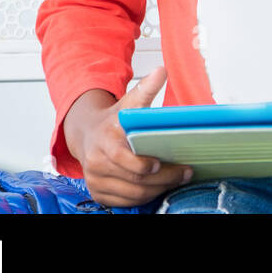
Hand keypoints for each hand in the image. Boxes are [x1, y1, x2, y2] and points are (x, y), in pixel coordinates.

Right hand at [65, 66, 193, 207]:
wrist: (86, 135)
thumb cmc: (113, 120)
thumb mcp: (128, 102)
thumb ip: (146, 89)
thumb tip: (162, 70)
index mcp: (105, 140)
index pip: (124, 159)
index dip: (145, 165)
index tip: (162, 162)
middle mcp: (97, 163)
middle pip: (135, 180)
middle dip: (164, 178)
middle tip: (185, 173)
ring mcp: (96, 180)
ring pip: (133, 195)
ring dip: (158, 190)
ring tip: (177, 180)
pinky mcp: (98, 193)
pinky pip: (125, 202)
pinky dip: (144, 197)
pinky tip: (159, 187)